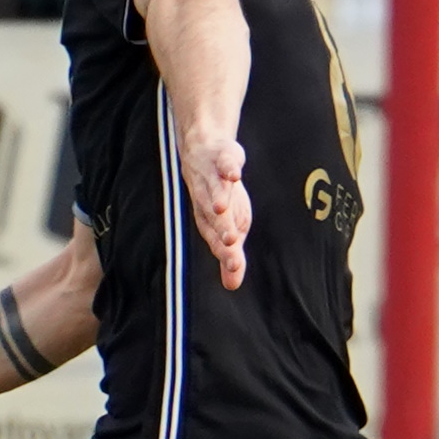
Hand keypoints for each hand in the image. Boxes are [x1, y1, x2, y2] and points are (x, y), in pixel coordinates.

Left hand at [179, 133, 251, 289]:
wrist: (203, 152)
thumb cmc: (217, 196)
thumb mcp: (228, 226)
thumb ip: (230, 254)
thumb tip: (232, 286)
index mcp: (210, 220)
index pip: (216, 238)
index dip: (225, 251)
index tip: (234, 266)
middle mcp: (207, 201)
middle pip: (214, 217)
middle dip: (221, 228)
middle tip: (230, 242)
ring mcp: (212, 178)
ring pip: (215, 190)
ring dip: (218, 198)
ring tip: (221, 208)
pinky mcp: (221, 157)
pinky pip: (225, 162)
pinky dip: (228, 167)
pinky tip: (233, 175)